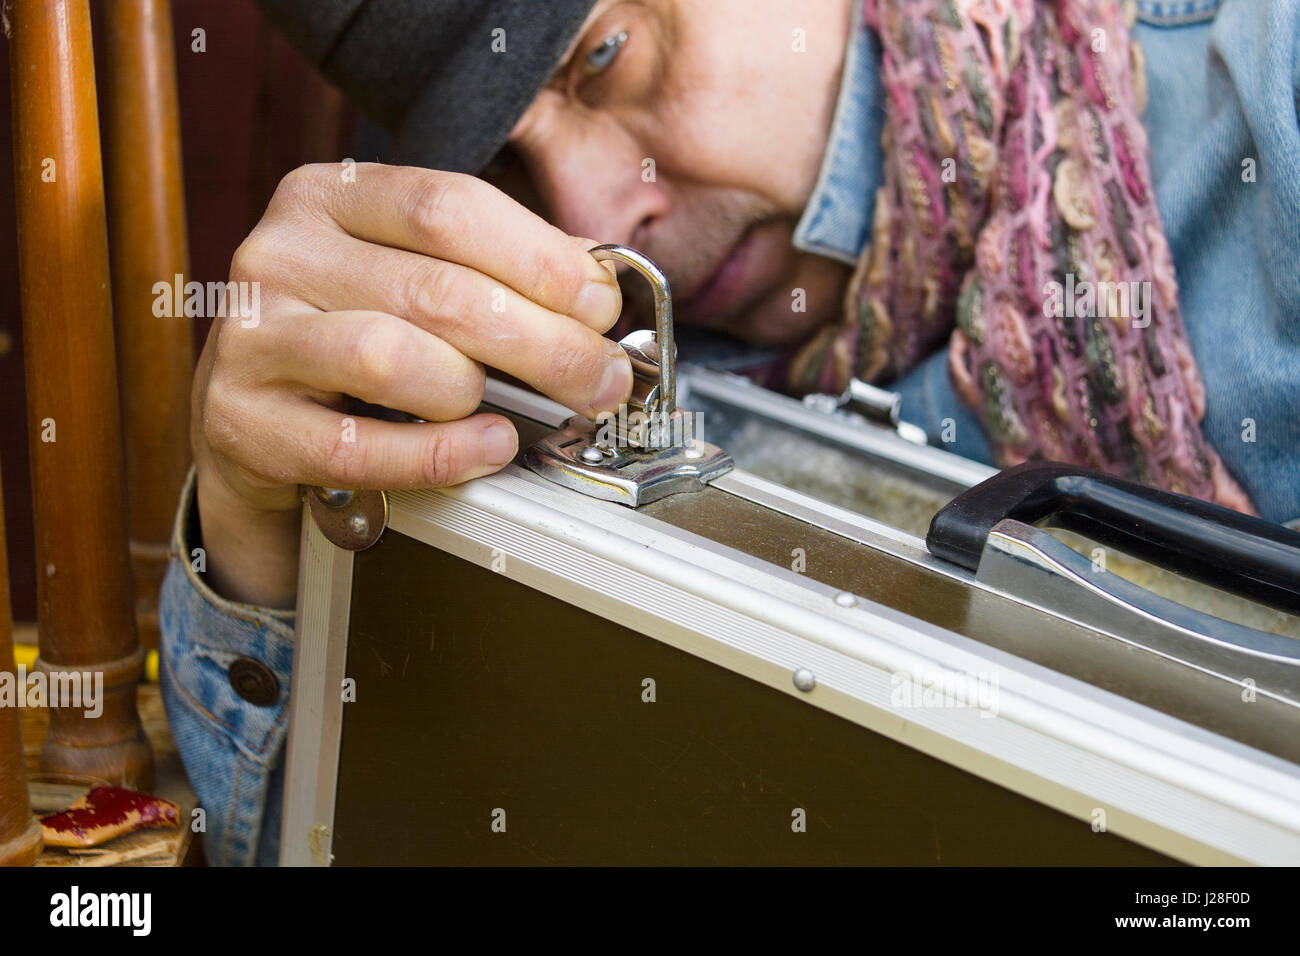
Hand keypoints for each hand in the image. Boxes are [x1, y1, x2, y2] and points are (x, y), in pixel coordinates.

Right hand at [191, 163, 630, 606]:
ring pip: (392, 358)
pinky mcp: (243, 421)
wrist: (251, 419)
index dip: (542, 259)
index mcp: (329, 196)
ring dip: (479, 392)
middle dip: (545, 342)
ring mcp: (252, 337)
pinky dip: (439, 454)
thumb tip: (597, 296)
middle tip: (600, 379)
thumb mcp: (407, 277)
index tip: (601, 305)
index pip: (449, 207)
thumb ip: (491, 271)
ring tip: (521, 416)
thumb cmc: (350, 339)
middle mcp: (281, 253)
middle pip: (438, 290)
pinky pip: (356, 447)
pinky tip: (487, 449)